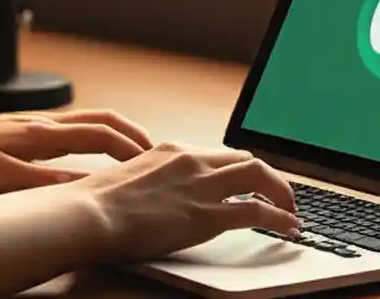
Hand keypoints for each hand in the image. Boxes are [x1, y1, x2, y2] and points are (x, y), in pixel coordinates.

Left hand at [0, 109, 153, 195]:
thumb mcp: (2, 179)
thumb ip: (44, 183)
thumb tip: (85, 187)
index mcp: (41, 133)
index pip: (100, 135)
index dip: (130, 148)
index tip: (152, 163)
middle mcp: (41, 122)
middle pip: (101, 118)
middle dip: (132, 133)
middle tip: (155, 151)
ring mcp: (32, 122)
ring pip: (86, 119)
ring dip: (114, 131)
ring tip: (132, 151)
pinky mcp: (22, 127)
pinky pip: (70, 126)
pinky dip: (93, 134)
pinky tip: (89, 152)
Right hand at [67, 142, 300, 261]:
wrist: (89, 214)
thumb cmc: (95, 203)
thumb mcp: (126, 181)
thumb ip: (148, 183)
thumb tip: (151, 197)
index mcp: (171, 150)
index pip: (218, 154)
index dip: (238, 169)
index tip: (247, 183)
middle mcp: (192, 160)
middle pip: (245, 159)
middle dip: (268, 177)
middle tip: (278, 194)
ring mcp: (202, 185)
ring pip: (260, 176)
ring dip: (281, 193)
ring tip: (291, 211)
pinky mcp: (208, 215)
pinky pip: (257, 212)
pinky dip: (280, 218)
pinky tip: (288, 228)